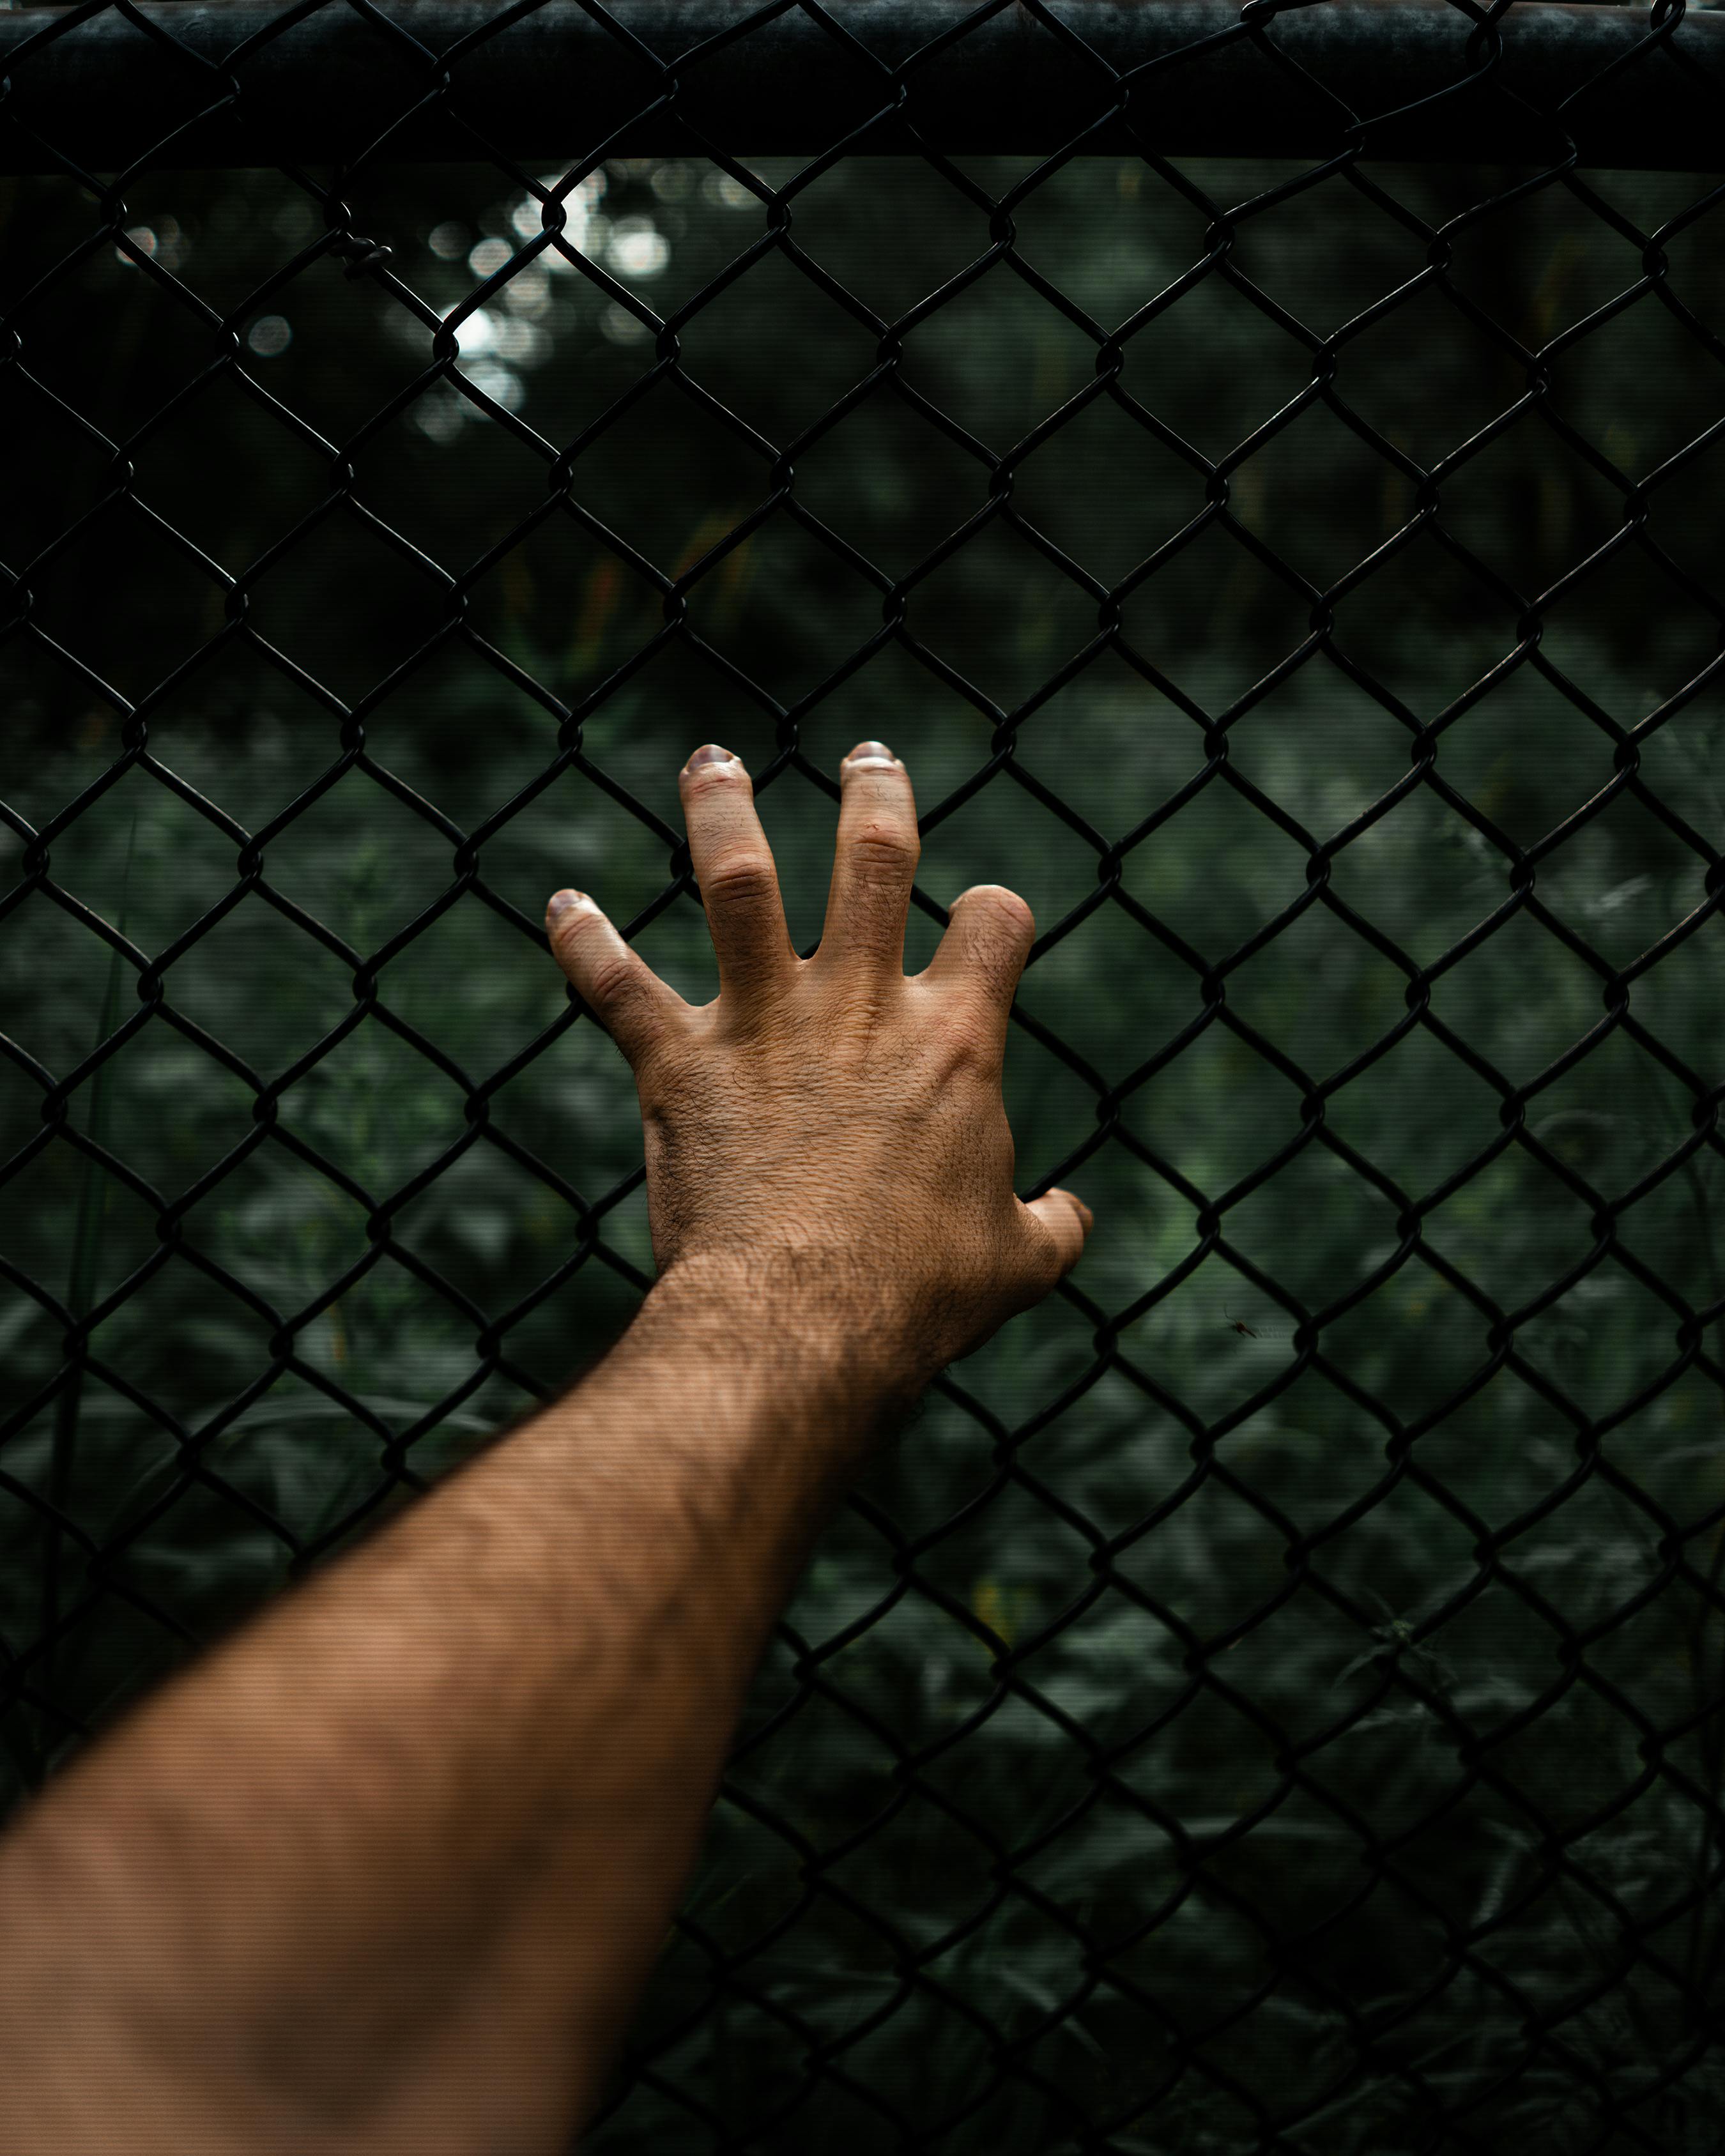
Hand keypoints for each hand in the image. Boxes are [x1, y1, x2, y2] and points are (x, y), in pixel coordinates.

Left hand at [545, 740, 1092, 1396]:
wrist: (806, 1321)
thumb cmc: (918, 1297)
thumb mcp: (1018, 1266)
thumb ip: (1054, 1226)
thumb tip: (1075, 1215)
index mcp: (955, 1041)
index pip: (995, 926)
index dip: (994, 914)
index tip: (983, 921)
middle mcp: (861, 1006)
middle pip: (877, 860)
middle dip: (877, 798)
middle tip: (868, 756)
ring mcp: (767, 1024)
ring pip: (740, 881)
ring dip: (723, 813)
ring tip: (711, 764)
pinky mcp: (682, 1063)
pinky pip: (617, 986)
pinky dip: (584, 945)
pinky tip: (560, 909)